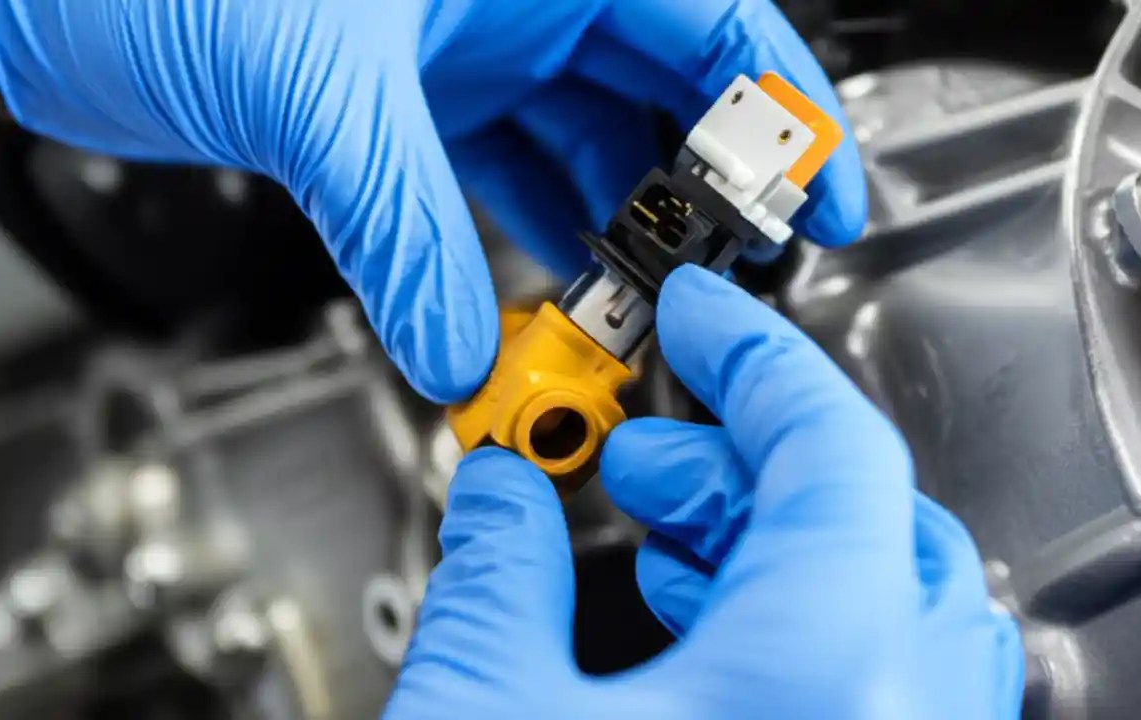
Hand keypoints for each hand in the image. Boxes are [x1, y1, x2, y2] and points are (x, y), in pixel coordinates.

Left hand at [0, 0, 865, 402]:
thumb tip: (453, 346)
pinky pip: (504, 179)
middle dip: (696, 195)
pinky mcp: (411, 106)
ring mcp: (467, 51)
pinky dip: (530, 240)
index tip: (825, 194)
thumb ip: (401, 225)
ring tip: (640, 310)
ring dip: (612, 234)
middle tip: (723, 284)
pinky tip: (551, 293)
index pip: (716, 20)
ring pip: (584, 148)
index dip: (783, 113)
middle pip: (661, 97)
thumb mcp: (315, 83)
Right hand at [385, 266, 1022, 719]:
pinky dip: (805, 624)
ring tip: (668, 535)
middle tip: (650, 449)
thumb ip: (498, 570)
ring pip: (894, 597)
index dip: (751, 355)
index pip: (828, 439)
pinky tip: (704, 629)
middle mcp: (906, 715)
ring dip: (779, 539)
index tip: (699, 317)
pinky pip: (887, 679)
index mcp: (829, 665)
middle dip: (748, 455)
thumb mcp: (485, 708)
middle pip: (873, 510)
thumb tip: (500, 493)